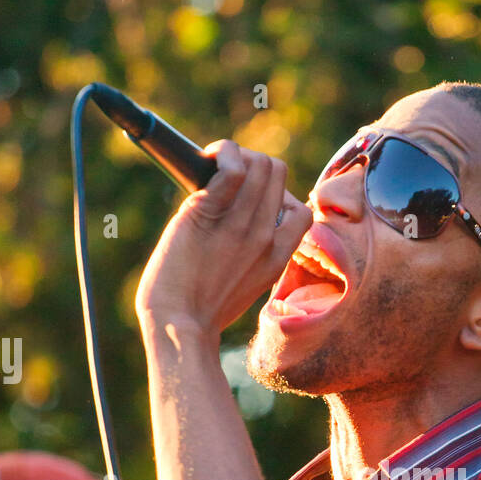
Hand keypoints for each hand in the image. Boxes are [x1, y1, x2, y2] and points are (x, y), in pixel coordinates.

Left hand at [135, 139, 312, 337]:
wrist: (179, 326)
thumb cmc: (202, 312)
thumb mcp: (247, 287)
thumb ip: (254, 257)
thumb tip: (240, 227)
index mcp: (279, 257)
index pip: (302, 210)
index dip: (276, 197)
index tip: (250, 203)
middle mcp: (267, 236)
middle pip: (277, 173)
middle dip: (252, 165)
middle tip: (223, 179)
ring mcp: (241, 224)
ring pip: (259, 162)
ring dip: (234, 155)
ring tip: (211, 167)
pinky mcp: (210, 212)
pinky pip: (230, 166)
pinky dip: (221, 153)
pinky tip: (206, 160)